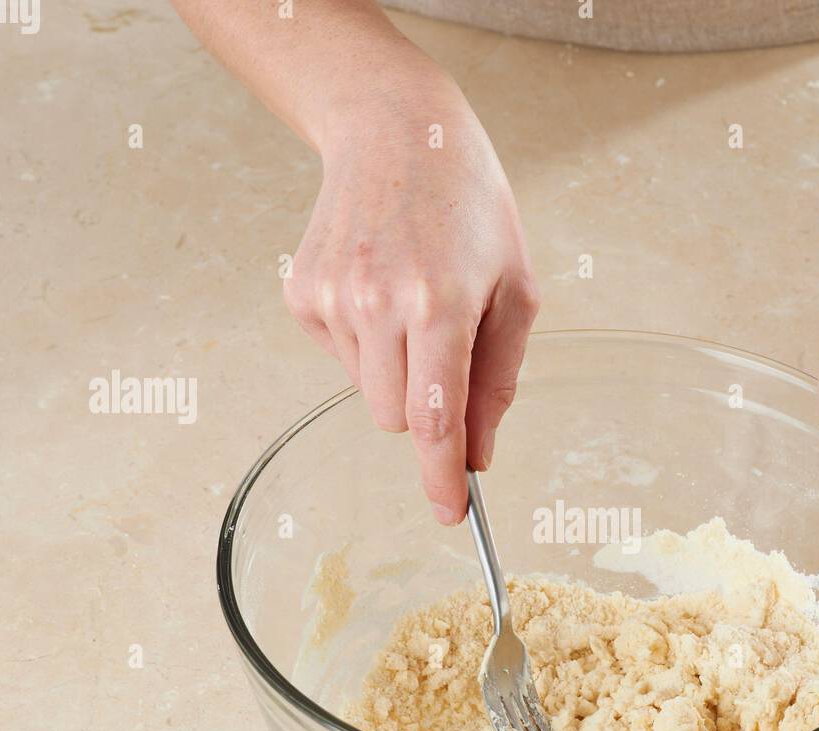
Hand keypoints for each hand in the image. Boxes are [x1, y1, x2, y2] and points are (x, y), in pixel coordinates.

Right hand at [283, 56, 538, 523]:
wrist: (395, 129)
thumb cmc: (471, 207)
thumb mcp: (516, 288)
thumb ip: (499, 379)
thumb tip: (479, 453)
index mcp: (442, 303)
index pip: (435, 419)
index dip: (441, 478)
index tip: (451, 514)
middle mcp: (379, 303)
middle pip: (398, 419)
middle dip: (426, 408)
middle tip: (448, 348)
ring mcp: (332, 298)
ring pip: (368, 393)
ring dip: (396, 371)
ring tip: (413, 300)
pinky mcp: (302, 293)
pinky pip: (339, 359)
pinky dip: (365, 344)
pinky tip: (379, 288)